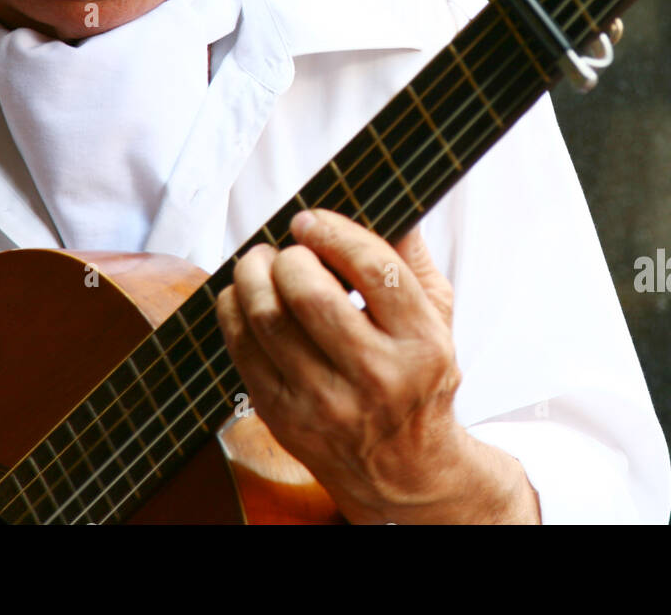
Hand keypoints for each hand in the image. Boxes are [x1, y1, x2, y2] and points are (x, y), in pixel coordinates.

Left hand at [215, 208, 539, 523]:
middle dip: (287, 258)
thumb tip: (388, 199)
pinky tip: (242, 297)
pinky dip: (232, 311)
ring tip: (259, 264)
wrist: (402, 470)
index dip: (333, 233)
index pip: (374, 270)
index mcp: (422, 344)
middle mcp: (377, 377)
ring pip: (269, 321)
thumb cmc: (418, 379)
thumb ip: (412, 259)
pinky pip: (243, 351)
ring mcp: (327, 403)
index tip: (310, 220)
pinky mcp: (286, 417)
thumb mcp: (438, 319)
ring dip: (252, 277)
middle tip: (285, 249)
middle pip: (311, 296)